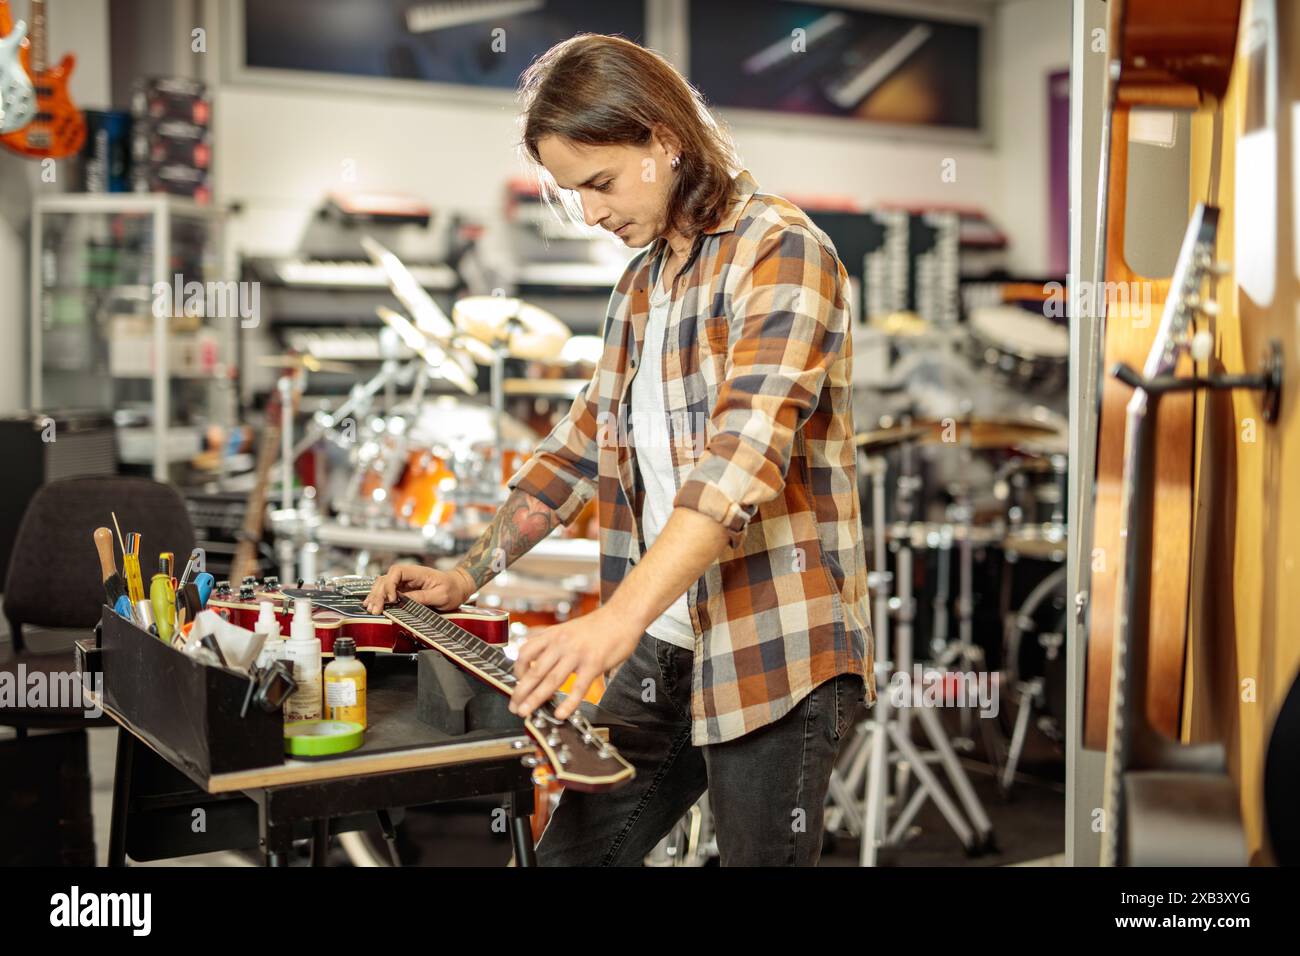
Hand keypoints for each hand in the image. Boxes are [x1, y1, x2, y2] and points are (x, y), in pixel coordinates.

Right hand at [362, 563, 473, 614]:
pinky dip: (379, 598)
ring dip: (376, 596)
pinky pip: (388, 592)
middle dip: (379, 594)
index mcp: (418, 572)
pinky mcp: (404, 590)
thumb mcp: (441, 595)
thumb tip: (404, 601)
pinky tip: (372, 604)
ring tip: (370, 608)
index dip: (391, 585)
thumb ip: (422, 597)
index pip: (397, 572)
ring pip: (383, 585)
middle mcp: (409, 575)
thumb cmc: (452, 589)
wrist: (458, 587)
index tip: (392, 599)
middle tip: (376, 609)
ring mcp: (405, 583)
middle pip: (386, 579)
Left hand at [510, 608, 640, 719]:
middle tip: (514, 706)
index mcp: (554, 634)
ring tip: (526, 711)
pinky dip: (568, 703)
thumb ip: (554, 642)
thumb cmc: (598, 625)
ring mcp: (577, 654)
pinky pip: (578, 688)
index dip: (517, 669)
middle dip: (521, 691)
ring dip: (536, 699)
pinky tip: (561, 714)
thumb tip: (539, 659)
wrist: (622, 615)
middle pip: (535, 671)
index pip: (526, 652)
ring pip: (551, 680)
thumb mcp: (568, 628)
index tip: (517, 682)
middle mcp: (561, 644)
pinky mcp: (593, 664)